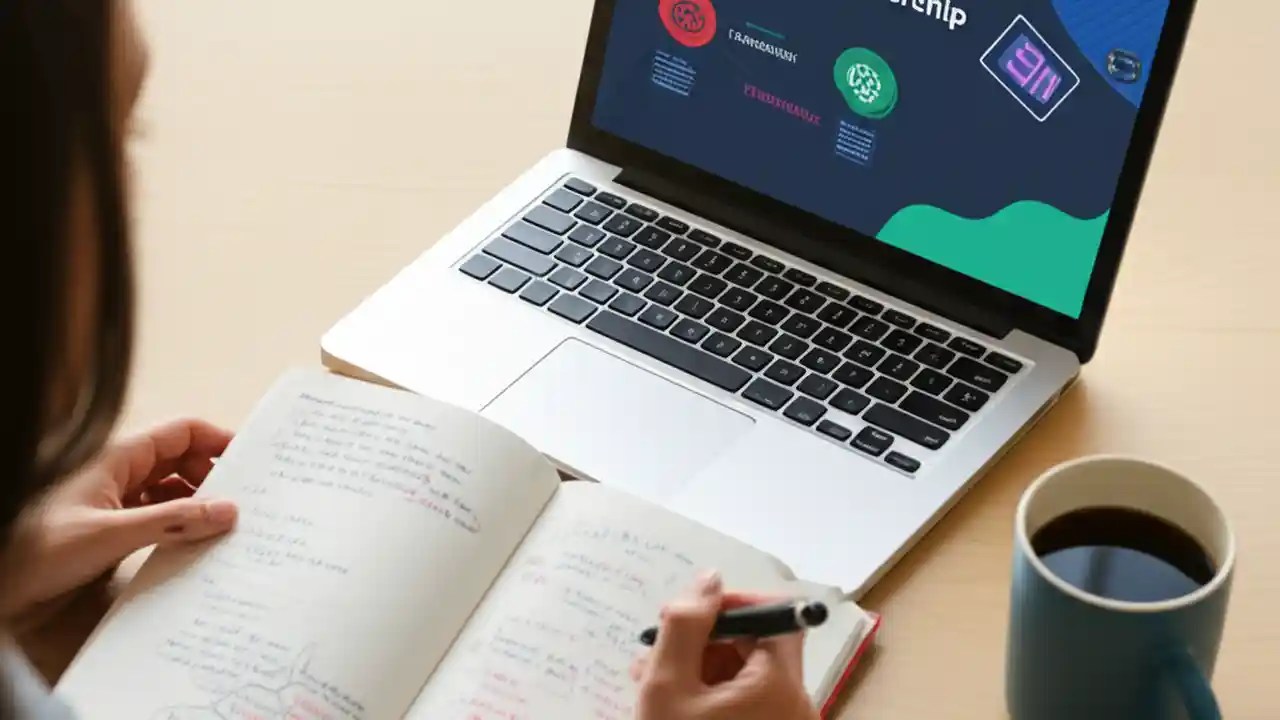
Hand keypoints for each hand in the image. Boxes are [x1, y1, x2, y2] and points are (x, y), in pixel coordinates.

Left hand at [1, 419, 238, 622]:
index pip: (182, 432)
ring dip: (198, 505)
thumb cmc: (41, 550)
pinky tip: (196, 543)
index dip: (218, 441)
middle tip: (246, 503)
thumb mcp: (112, 534)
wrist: (1, 586)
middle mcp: (121, 471)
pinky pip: (159, 515)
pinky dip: (181, 525)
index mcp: (119, 457)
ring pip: (172, 489)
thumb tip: (229, 510)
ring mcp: (117, 498)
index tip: (253, 463)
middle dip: (214, 478)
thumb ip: (172, 521)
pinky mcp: (114, 526)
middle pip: (182, 460)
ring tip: (227, 527)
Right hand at [631, 572, 819, 719]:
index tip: (688, 614)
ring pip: (747, 677)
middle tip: (656, 652)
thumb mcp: (667, 684)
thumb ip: (685, 624)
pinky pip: (746, 705)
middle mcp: (796, 704)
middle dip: (704, 640)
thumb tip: (709, 578)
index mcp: (780, 684)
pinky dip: (711, 697)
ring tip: (650, 681)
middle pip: (758, 647)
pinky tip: (672, 705)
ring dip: (700, 668)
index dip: (731, 605)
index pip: (775, 615)